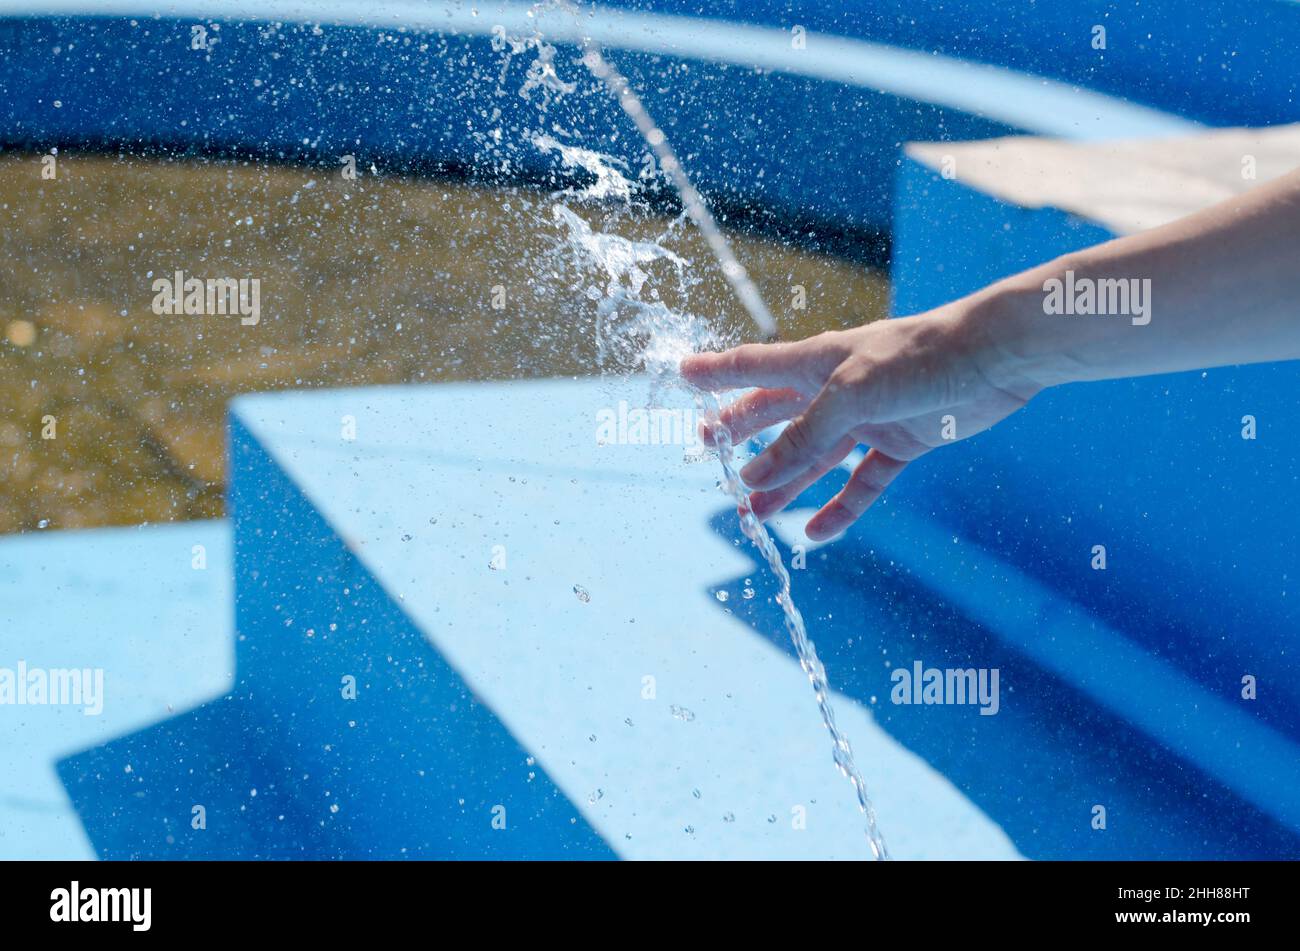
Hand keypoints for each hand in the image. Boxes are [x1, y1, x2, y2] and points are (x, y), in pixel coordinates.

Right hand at [680, 300, 1042, 540]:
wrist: (995, 358)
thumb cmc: (919, 358)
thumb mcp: (850, 396)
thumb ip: (801, 438)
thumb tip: (754, 477)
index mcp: (817, 362)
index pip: (752, 367)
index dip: (715, 373)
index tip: (680, 375)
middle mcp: (838, 389)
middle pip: (777, 414)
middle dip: (742, 433)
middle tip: (707, 452)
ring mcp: (871, 417)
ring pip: (816, 457)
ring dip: (785, 484)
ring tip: (753, 514)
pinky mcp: (904, 441)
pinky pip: (862, 482)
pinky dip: (840, 507)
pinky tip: (817, 532)